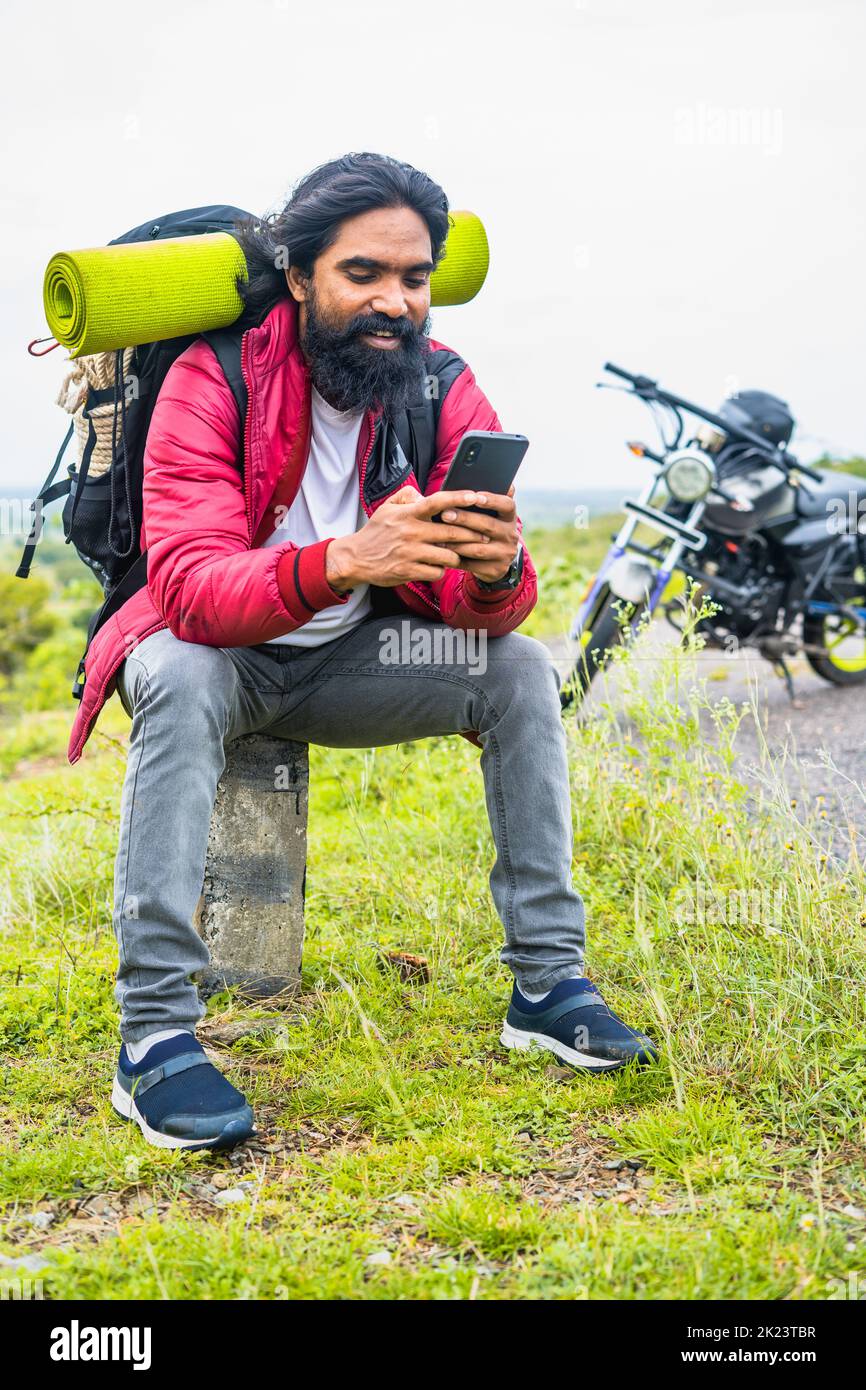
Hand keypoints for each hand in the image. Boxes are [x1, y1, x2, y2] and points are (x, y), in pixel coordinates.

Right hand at [326, 486, 485, 590]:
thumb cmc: (376, 532)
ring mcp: (410, 553)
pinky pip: (437, 572)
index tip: (476, 497)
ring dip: (456, 556)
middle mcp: (411, 532)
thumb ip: (407, 496)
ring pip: (449, 556)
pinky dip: (441, 570)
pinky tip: (438, 566)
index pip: (438, 502)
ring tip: (456, 554)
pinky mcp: (408, 571)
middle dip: (472, 534)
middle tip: (484, 535)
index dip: (459, 498)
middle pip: (452, 532)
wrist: (356, 558)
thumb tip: (425, 495)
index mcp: (408, 514)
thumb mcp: (387, 507)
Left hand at [438, 485, 519, 583]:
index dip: (492, 500)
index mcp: (509, 517)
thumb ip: (475, 498)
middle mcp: (511, 534)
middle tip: (445, 514)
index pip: (507, 505)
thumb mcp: (486, 513)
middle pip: (488, 525)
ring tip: (438, 535)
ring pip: (478, 547)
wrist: (494, 560)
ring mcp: (504, 553)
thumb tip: (446, 483)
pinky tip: (442, 552)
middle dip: (465, 519)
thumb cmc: (482, 528)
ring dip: (457, 541)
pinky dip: (456, 558)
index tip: (475, 496)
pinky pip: (473, 564)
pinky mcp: (495, 570)